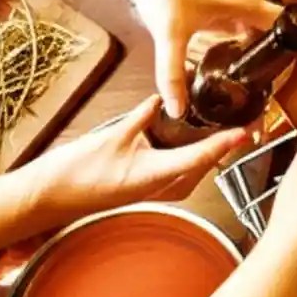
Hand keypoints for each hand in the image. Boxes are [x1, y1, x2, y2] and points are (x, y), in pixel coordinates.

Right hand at [25, 96, 247, 218]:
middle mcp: (162, 188)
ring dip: (208, 151)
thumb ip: (143, 116)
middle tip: (242, 121)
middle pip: (204, 165)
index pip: (201, 158)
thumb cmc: (77, 172)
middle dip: (223, 145)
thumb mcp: (114, 135)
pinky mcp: (150, 190)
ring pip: (194, 171)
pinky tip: (192, 140)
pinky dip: (191, 157)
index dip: (225, 143)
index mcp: (156, 175)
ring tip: (223, 127)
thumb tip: (161, 99)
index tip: (245, 131)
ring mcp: (157, 193)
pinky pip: (181, 173)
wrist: (50, 197)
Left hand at [115, 0, 281, 117]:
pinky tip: (226, 48)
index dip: (283, 48)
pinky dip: (239, 32)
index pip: (282, 25)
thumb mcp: (169, 38)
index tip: (274, 71)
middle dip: (262, 51)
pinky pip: (246, 16)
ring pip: (257, 22)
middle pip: (269, 28)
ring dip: (250, 42)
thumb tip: (177, 109)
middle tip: (252, 78)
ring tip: (239, 67)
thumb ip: (173, 75)